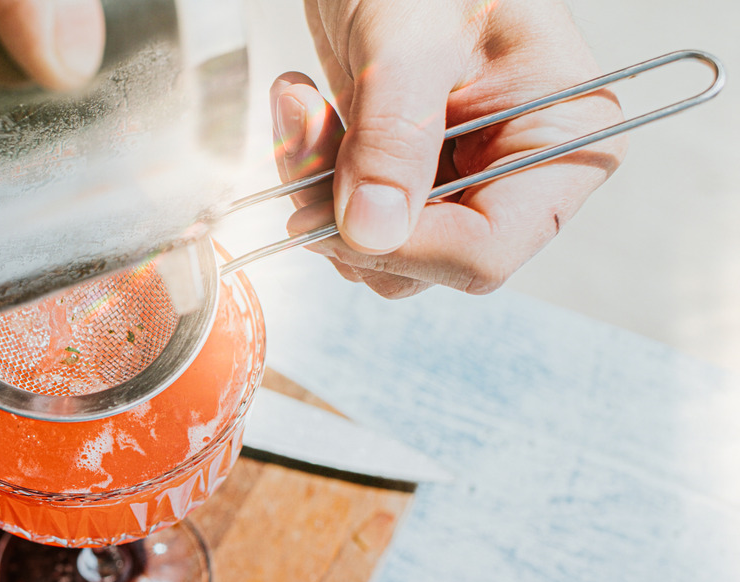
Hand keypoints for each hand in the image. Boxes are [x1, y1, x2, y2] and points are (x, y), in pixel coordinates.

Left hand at [273, 0, 623, 296]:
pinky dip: (308, 170)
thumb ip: (394, 136)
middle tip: (306, 139)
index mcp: (563, 138)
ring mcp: (459, 176)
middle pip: (426, 261)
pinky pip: (346, 214)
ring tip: (301, 105)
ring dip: (316, 187)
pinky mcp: (404, 174)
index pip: (488, 249)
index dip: (406, 249)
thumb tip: (372, 231)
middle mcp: (518, 171)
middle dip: (346, 212)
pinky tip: (302, 106)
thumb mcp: (411, 38)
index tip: (334, 219)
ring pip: (373, 245)